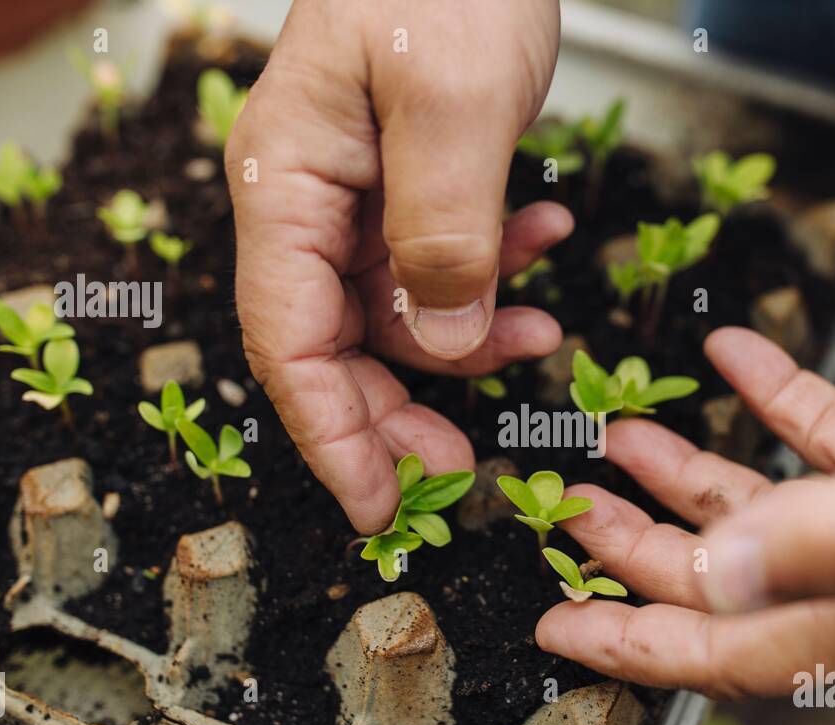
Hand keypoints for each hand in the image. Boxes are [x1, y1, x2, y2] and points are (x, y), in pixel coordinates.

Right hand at [227, 0, 565, 531]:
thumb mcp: (454, 104)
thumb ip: (444, 233)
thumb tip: (445, 345)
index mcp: (288, 185)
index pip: (289, 343)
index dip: (332, 439)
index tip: (381, 510)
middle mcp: (309, 199)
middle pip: (335, 344)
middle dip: (403, 408)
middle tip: (469, 461)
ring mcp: (356, 189)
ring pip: (398, 310)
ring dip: (473, 333)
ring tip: (547, 330)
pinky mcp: (408, 178)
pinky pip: (439, 257)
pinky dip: (494, 271)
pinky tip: (546, 243)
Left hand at [536, 290, 834, 696]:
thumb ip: (831, 537)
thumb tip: (712, 576)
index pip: (727, 653)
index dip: (633, 646)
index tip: (554, 629)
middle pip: (728, 581)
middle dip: (639, 551)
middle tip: (570, 512)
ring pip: (764, 508)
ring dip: (689, 473)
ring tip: (622, 433)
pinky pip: (820, 432)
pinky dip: (770, 397)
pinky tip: (730, 357)